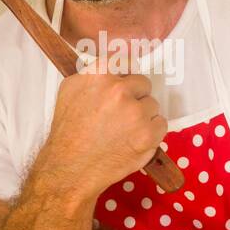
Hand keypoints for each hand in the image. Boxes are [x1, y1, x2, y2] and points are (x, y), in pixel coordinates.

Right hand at [36, 69, 166, 200]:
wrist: (70, 168)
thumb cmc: (68, 133)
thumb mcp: (70, 90)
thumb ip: (93, 75)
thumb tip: (114, 67)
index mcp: (99, 74)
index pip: (126, 61)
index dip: (126, 76)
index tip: (126, 83)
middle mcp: (118, 89)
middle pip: (143, 84)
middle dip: (135, 98)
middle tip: (120, 115)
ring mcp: (135, 112)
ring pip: (152, 105)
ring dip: (142, 116)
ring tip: (122, 131)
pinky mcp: (148, 133)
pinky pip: (161, 124)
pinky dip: (151, 133)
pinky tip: (132, 140)